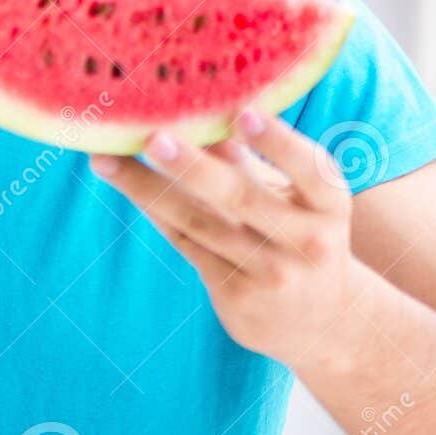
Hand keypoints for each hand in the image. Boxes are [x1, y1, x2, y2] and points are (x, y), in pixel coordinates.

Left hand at [88, 107, 364, 364]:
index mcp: (329, 205)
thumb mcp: (293, 198)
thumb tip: (200, 111)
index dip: (278, 142)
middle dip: (193, 167)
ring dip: (147, 189)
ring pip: (198, 223)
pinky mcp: (237, 296)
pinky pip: (186, 244)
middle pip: (241, 197)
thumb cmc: (298, 235)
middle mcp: (307, 241)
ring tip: (106, 160)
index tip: (244, 113)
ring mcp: (271, 273)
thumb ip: (252, 160)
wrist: (321, 323)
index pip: (311, 169)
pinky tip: (124, 184)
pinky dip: (154, 211)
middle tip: (152, 138)